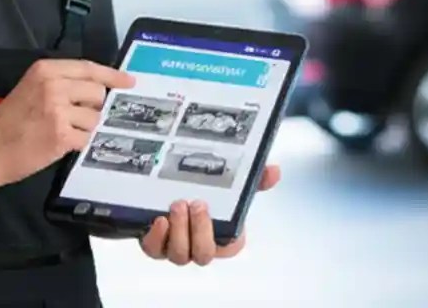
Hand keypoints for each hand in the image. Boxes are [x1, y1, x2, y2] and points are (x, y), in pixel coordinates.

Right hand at [0, 59, 134, 185]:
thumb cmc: (9, 121)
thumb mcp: (31, 88)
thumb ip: (61, 83)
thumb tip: (97, 88)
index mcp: (45, 70)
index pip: (89, 68)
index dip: (112, 75)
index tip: (129, 81)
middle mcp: (53, 86)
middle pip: (98, 92)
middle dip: (92, 107)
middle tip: (73, 117)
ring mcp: (57, 110)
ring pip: (95, 118)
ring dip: (84, 128)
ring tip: (61, 132)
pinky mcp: (60, 135)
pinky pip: (86, 138)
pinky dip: (77, 144)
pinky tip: (59, 144)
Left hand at [139, 165, 280, 265]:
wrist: (166, 194)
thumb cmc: (204, 195)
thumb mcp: (230, 184)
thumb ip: (254, 179)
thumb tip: (273, 171)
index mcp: (222, 236)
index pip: (231, 248)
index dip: (230, 242)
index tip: (227, 224)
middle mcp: (199, 246)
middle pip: (203, 254)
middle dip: (201, 231)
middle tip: (198, 204)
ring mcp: (176, 247)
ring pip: (179, 255)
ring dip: (179, 231)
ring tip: (178, 205)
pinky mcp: (154, 244)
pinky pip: (154, 249)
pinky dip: (157, 237)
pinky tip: (159, 220)